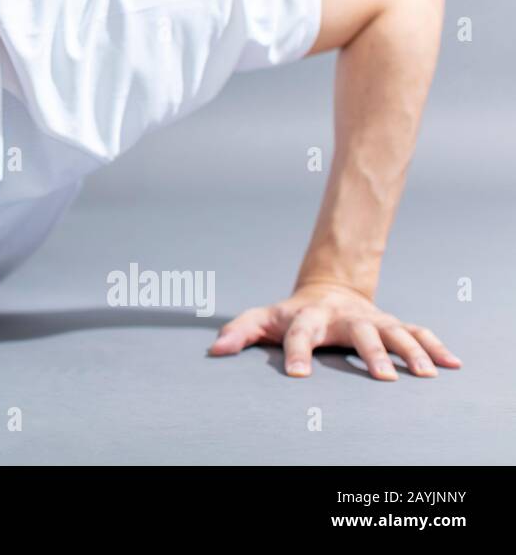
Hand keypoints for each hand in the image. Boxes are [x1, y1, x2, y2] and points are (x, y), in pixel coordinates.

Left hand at [208, 280, 461, 379]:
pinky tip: (451, 364)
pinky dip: (434, 346)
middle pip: (359, 332)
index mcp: (309, 316)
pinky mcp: (391, 322)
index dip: (298, 352)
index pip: (301, 333)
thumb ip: (239, 331)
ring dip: (410, 351)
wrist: (328, 289)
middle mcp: (343, 316)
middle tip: (382, 378)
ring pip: (394, 331)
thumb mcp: (263, 319)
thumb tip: (215, 351)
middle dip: (371, 353)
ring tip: (424, 375)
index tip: (298, 376)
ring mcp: (370, 318)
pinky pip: (417, 332)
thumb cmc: (291, 314)